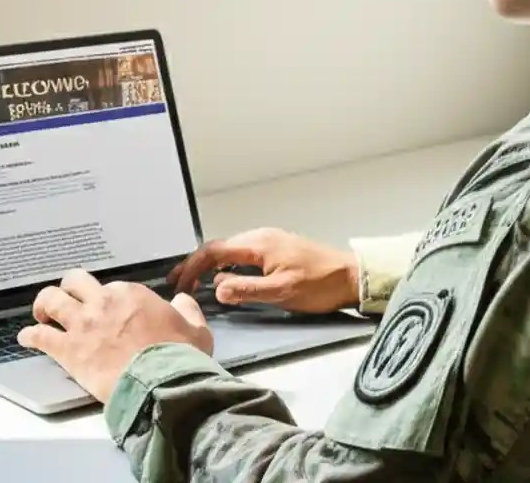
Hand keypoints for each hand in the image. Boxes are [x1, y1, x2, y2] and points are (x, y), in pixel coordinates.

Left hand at [17, 269, 212, 402]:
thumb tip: (183, 301)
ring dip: (43, 305)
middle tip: (66, 299)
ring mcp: (83, 325)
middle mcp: (102, 303)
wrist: (160, 383)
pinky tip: (25, 338)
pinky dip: (30, 336)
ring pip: (51, 301)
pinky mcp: (68, 349)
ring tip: (41, 314)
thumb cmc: (179, 357)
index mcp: (131, 295)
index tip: (107, 309)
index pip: (111, 287)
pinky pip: (40, 336)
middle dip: (68, 288)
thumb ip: (188, 311)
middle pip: (74, 282)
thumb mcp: (197, 330)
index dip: (107, 298)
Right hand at [168, 228, 359, 312]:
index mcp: (258, 244)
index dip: (191, 268)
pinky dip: (226, 265)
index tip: (179, 284)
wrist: (351, 276)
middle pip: (217, 248)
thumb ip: (246, 290)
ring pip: (229, 250)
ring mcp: (268, 241)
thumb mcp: (281, 292)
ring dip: (209, 265)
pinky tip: (224, 278)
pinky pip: (242, 254)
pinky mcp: (276, 249)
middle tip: (177, 283)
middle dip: (194, 265)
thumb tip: (217, 288)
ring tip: (194, 282)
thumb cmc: (320, 284)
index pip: (213, 251)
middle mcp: (260, 237)